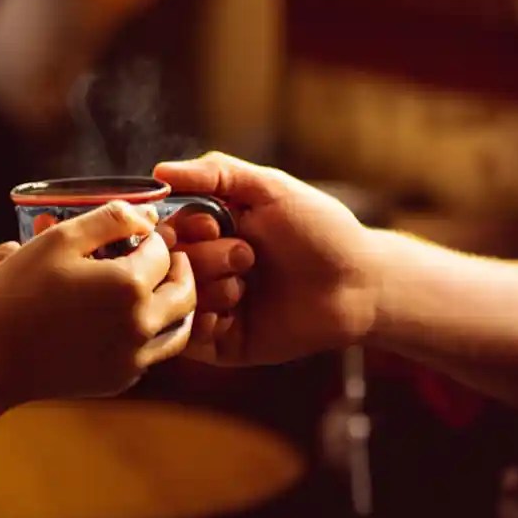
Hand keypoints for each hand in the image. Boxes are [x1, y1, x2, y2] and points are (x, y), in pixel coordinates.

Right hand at [0, 201, 196, 407]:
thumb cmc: (17, 292)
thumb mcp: (58, 239)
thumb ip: (109, 219)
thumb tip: (147, 215)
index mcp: (130, 286)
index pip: (163, 253)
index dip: (154, 238)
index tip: (140, 234)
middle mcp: (141, 325)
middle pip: (185, 293)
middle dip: (179, 269)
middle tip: (167, 257)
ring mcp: (133, 358)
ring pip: (180, 330)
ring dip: (178, 306)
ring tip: (161, 289)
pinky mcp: (119, 379)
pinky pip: (153, 354)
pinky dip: (155, 335)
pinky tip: (132, 321)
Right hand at [154, 152, 378, 365]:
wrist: (360, 283)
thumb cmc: (321, 229)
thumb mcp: (269, 188)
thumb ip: (215, 173)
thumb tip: (157, 172)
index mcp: (211, 232)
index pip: (163, 231)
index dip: (180, 228)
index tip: (215, 225)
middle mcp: (207, 269)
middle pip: (166, 267)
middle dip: (203, 258)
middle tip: (246, 256)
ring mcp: (214, 308)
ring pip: (175, 302)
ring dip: (208, 289)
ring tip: (246, 285)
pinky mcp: (226, 345)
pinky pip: (188, 341)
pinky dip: (203, 323)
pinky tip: (236, 309)